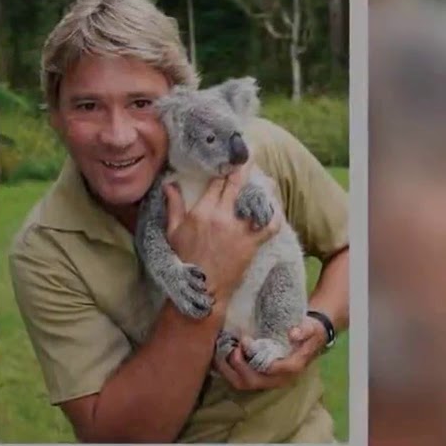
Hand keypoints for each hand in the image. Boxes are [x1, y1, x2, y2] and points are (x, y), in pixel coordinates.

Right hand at [165, 164, 282, 304]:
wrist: (203, 291)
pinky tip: (276, 210)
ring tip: (268, 181)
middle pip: (237, 184)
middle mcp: (221, 217)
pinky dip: (275, 217)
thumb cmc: (185, 262)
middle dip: (245, 167)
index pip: (217, 182)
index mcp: (202, 212)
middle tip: (251, 154)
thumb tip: (169, 184)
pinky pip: (270, 226)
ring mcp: (239, 230)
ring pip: (257, 201)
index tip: (232, 157)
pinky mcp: (252, 244)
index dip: (225, 168)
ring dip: (264, 189)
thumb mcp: (173, 233)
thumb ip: (173, 206)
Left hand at [214, 317, 327, 390]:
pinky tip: (221, 354)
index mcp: (292, 367)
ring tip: (223, 350)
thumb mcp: (311, 327)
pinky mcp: (259, 376)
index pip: (271, 370)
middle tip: (233, 345)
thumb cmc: (310, 332)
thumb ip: (304, 330)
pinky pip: (239, 379)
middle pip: (252, 381)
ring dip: (228, 369)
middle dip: (238, 365)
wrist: (310, 338)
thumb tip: (293, 334)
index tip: (246, 340)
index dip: (255, 357)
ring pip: (242, 383)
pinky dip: (227, 369)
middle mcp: (279, 378)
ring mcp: (268, 379)